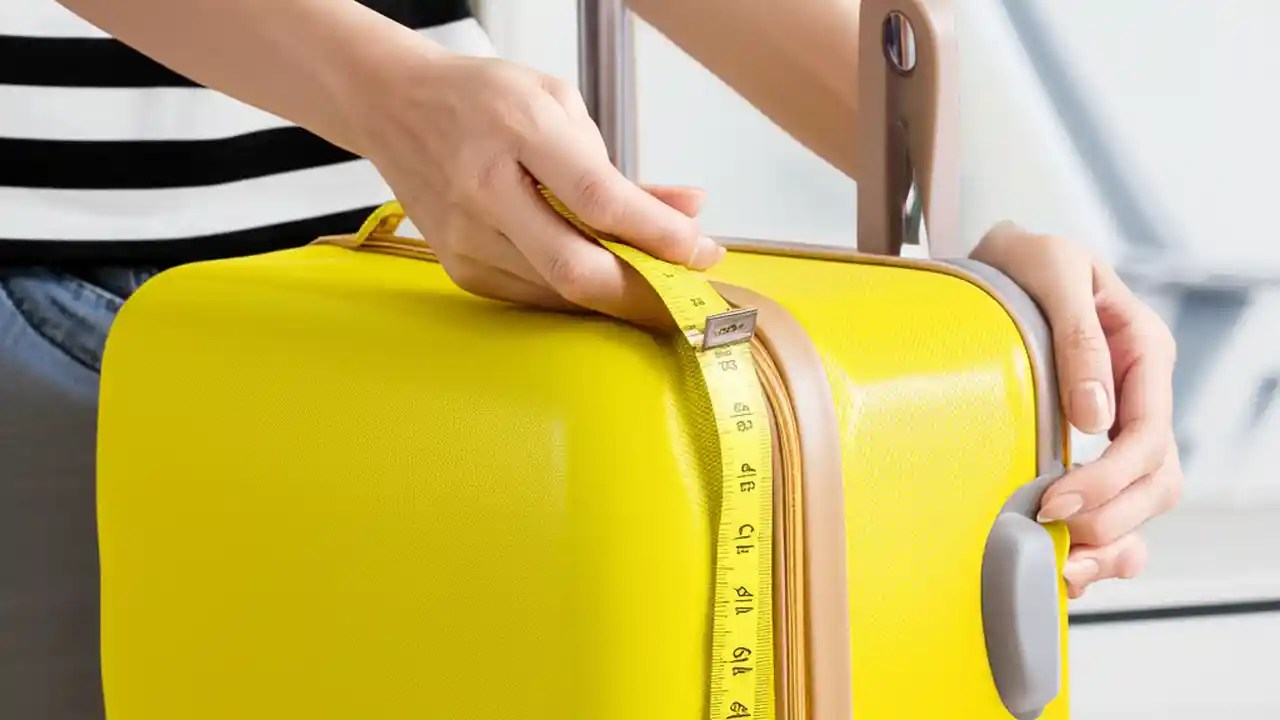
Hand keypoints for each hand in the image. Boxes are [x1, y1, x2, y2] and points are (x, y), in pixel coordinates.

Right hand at [353, 49, 722, 327]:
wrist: (393, 106)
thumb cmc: (482, 100)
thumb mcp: (558, 104)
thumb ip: (622, 167)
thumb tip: (688, 210)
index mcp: (516, 129)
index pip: (598, 198)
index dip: (657, 233)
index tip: (700, 249)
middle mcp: (483, 188)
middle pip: (575, 267)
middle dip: (644, 290)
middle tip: (687, 291)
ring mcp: (466, 236)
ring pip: (559, 292)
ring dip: (618, 296)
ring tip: (659, 283)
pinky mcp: (460, 268)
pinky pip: (535, 297)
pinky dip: (578, 294)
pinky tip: (606, 280)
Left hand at [971, 222, 1182, 598]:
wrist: (996, 260)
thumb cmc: (1026, 260)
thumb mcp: (1053, 273)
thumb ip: (1078, 337)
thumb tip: (1095, 416)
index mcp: (1142, 352)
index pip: (1148, 436)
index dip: (1108, 478)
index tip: (1055, 498)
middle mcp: (1138, 396)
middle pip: (1156, 482)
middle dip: (1110, 516)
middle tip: (1049, 526)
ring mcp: (1119, 425)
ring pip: (1144, 504)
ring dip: (1111, 543)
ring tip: (1062, 565)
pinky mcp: (1091, 444)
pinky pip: (1116, 507)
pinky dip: (1099, 543)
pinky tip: (1063, 562)